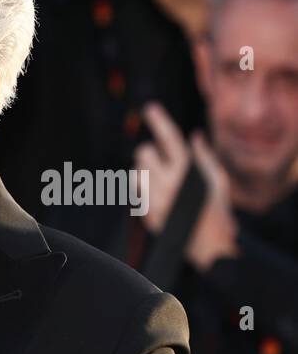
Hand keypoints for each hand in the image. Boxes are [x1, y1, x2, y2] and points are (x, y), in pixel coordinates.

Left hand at [133, 102, 237, 264]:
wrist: (207, 244)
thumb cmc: (216, 210)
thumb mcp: (217, 181)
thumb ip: (204, 157)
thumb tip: (195, 135)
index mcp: (189, 172)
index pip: (170, 140)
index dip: (160, 122)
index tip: (150, 108)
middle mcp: (169, 183)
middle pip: (144, 154)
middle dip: (149, 154)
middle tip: (158, 161)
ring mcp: (155, 199)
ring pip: (136, 172)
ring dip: (144, 171)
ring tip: (158, 181)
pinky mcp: (146, 213)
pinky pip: (136, 192)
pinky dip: (143, 190)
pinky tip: (157, 198)